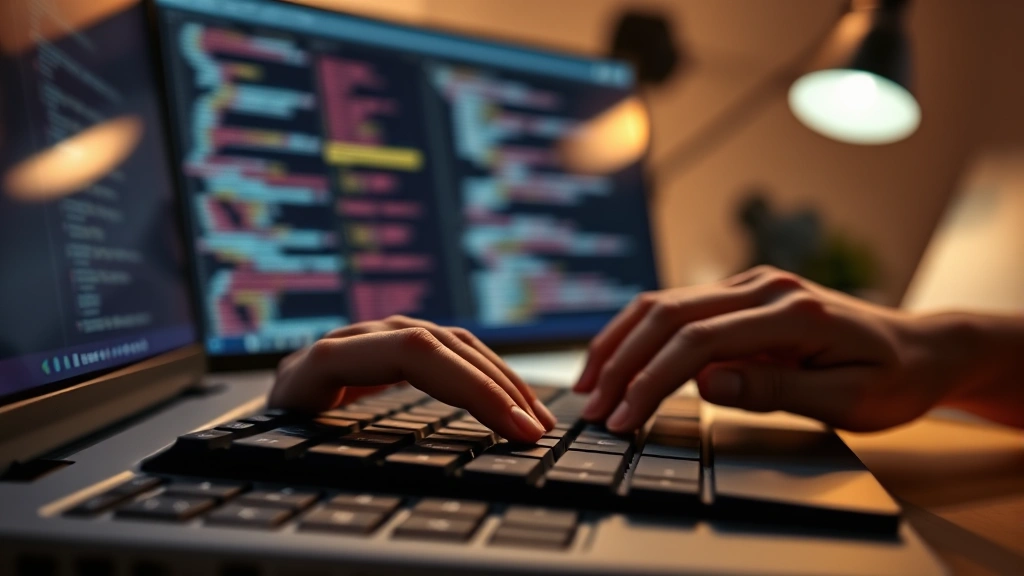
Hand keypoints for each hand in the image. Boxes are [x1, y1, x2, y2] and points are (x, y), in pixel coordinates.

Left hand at [268, 315, 555, 441]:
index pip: (413, 353)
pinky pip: (448, 352)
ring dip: (500, 380)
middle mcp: (353, 339)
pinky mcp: (391, 348)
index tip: (513, 429)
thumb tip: (407, 493)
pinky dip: (484, 375)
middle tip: (536, 433)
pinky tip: (508, 398)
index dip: (471, 388)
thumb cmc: (271, 445)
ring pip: (452, 344)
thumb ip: (337, 460)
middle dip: (497, 389)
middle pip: (441, 345)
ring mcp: (374, 338)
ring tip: (536, 419)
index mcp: (323, 362)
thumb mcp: (292, 454)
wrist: (253, 420)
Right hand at [575, 266, 984, 432]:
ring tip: (591, 382)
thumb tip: (704, 384)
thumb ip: (774, 391)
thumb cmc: (893, 379)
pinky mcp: (743, 294)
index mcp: (792, 311)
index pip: (699, 342)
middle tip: (592, 405)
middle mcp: (765, 286)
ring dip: (622, 342)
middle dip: (622, 361)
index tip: (624, 416)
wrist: (922, 348)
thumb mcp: (847, 401)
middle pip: (669, 313)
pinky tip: (621, 357)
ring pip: (665, 303)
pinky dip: (643, 334)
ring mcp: (752, 284)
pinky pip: (680, 308)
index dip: (651, 380)